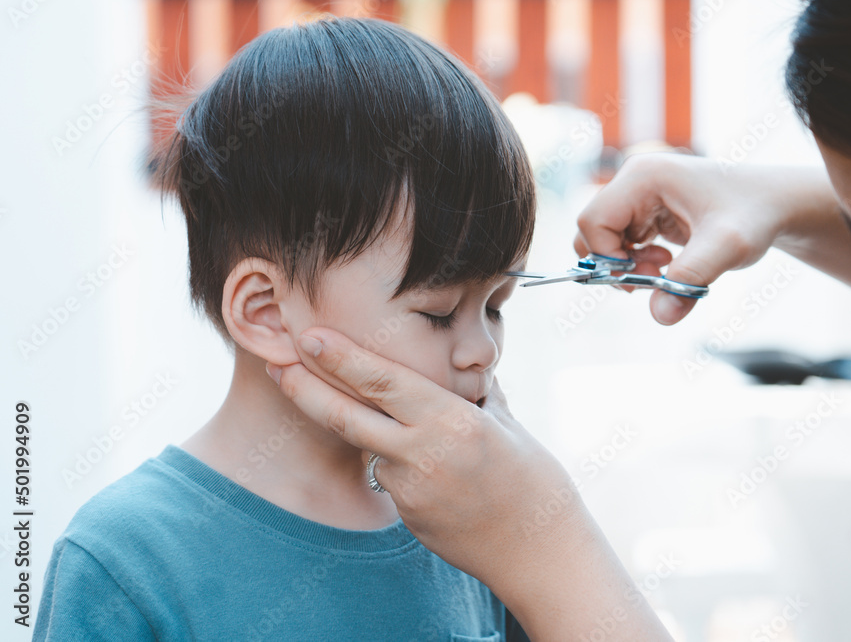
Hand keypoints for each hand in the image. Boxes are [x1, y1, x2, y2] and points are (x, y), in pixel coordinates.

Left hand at [266, 327, 671, 640]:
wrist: (539, 547)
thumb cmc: (532, 478)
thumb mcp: (504, 423)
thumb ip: (473, 394)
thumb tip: (461, 368)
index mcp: (452, 420)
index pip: (383, 380)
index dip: (341, 357)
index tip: (311, 335)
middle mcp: (424, 453)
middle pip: (348, 415)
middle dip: (307, 389)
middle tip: (278, 365)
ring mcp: (411, 489)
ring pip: (372, 446)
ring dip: (374, 432)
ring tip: (422, 436)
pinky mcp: (407, 515)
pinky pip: (391, 477)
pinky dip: (401, 464)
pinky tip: (440, 476)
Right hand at [574, 153, 793, 324]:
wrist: (777, 205)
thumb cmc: (755, 214)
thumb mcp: (728, 247)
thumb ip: (690, 280)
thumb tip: (660, 315)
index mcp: (644, 176)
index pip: (593, 221)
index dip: (606, 258)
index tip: (640, 280)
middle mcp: (634, 180)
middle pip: (592, 231)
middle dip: (615, 263)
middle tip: (653, 278)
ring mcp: (639, 195)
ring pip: (604, 240)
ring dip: (627, 265)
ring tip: (664, 270)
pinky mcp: (647, 212)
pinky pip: (621, 243)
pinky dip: (637, 262)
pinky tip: (668, 262)